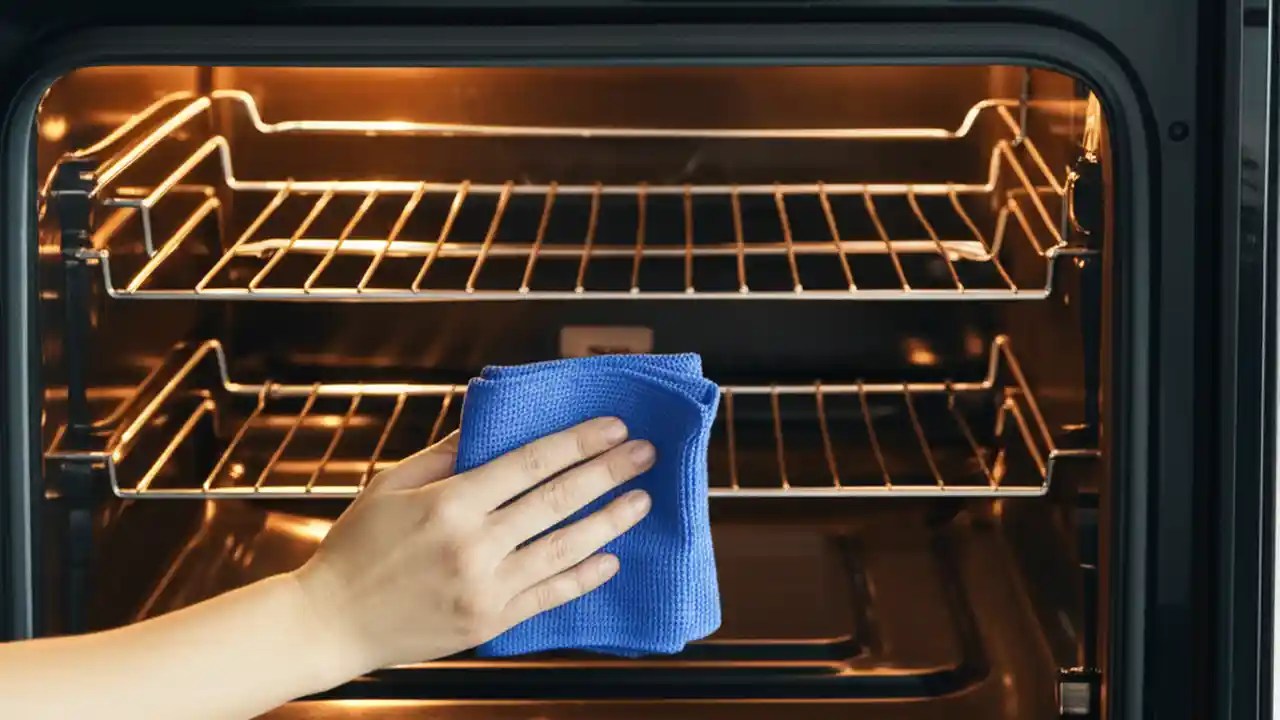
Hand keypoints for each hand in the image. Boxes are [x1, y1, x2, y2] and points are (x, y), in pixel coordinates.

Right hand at [289, 417, 653, 676]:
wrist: (332, 622)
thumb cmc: (357, 547)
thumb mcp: (392, 485)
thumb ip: (446, 454)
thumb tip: (490, 421)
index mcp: (451, 502)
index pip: (532, 462)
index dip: (578, 442)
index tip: (614, 427)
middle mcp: (474, 544)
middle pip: (558, 501)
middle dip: (609, 473)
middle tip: (646, 454)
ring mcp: (487, 587)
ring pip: (565, 548)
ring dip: (610, 521)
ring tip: (642, 501)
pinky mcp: (491, 622)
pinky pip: (550, 596)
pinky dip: (584, 577)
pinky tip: (612, 559)